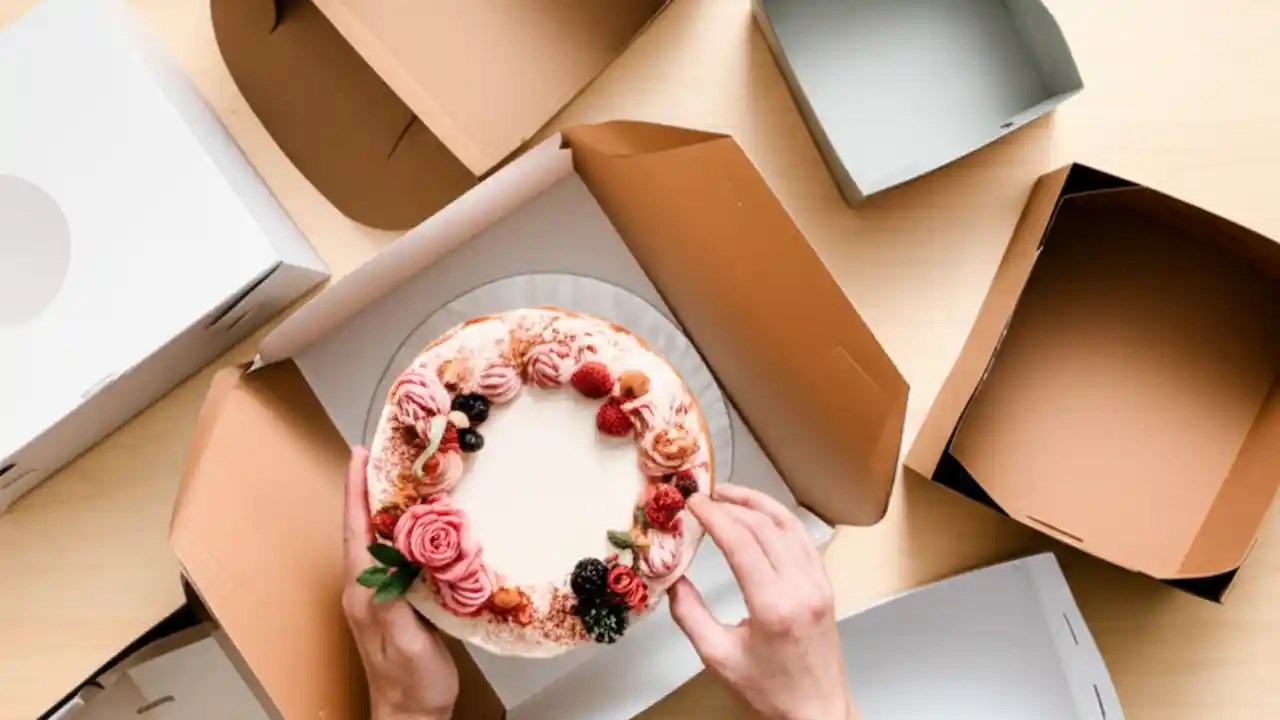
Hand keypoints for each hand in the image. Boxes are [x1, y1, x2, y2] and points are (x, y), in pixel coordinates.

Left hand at [343, 447, 458, 719]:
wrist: (412, 715)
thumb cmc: (412, 684)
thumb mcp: (406, 643)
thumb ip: (393, 602)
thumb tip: (388, 560)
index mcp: (364, 593)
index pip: (356, 530)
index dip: (357, 491)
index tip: (360, 455)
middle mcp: (365, 589)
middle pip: (363, 528)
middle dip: (369, 489)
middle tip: (383, 454)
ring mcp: (377, 597)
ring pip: (378, 540)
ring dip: (385, 507)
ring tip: (401, 477)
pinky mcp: (395, 604)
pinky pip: (395, 557)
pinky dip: (405, 532)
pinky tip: (421, 524)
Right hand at [669, 485, 856, 719]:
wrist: (817, 709)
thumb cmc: (770, 690)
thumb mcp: (718, 656)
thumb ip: (689, 614)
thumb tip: (673, 579)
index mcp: (773, 606)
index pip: (741, 542)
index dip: (714, 516)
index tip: (693, 503)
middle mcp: (800, 588)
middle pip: (763, 526)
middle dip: (730, 504)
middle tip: (703, 496)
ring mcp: (817, 583)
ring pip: (787, 524)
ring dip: (756, 503)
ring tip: (728, 494)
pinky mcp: (824, 584)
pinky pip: (802, 538)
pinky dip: (779, 518)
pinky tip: (759, 513)